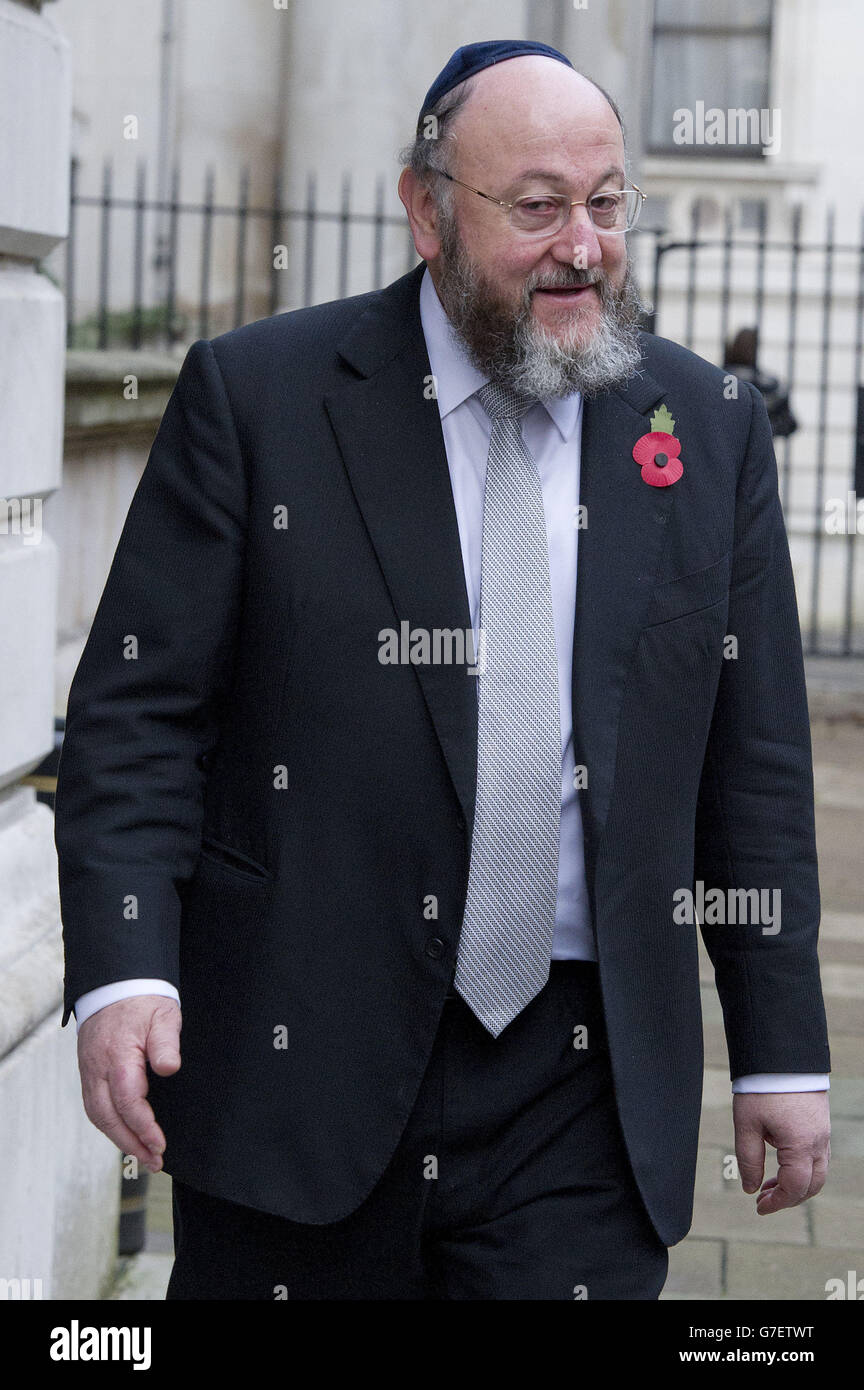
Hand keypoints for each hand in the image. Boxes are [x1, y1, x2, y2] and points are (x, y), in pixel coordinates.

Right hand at [77, 995, 180, 1174]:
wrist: (116, 984)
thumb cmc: (143, 1001)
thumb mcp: (163, 1015)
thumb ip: (166, 1042)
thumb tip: (169, 1068)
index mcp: (118, 1056)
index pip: (128, 1101)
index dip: (143, 1127)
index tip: (160, 1144)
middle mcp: (97, 1068)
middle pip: (107, 1116)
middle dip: (130, 1143)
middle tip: (154, 1160)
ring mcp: (89, 1071)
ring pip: (97, 1114)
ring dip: (118, 1138)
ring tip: (142, 1155)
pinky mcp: (88, 1072)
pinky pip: (94, 1105)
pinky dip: (109, 1124)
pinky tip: (125, 1133)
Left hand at [733, 1091, 829, 1214]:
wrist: (782, 1054)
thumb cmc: (762, 1087)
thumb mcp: (747, 1125)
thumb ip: (749, 1159)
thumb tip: (750, 1189)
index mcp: (801, 1145)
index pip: (795, 1187)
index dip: (778, 1202)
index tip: (759, 1207)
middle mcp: (818, 1142)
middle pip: (813, 1185)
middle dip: (789, 1197)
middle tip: (763, 1199)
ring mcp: (824, 1132)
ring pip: (818, 1171)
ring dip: (797, 1183)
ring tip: (768, 1184)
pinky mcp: (821, 1123)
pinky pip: (819, 1155)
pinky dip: (803, 1167)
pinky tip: (781, 1163)